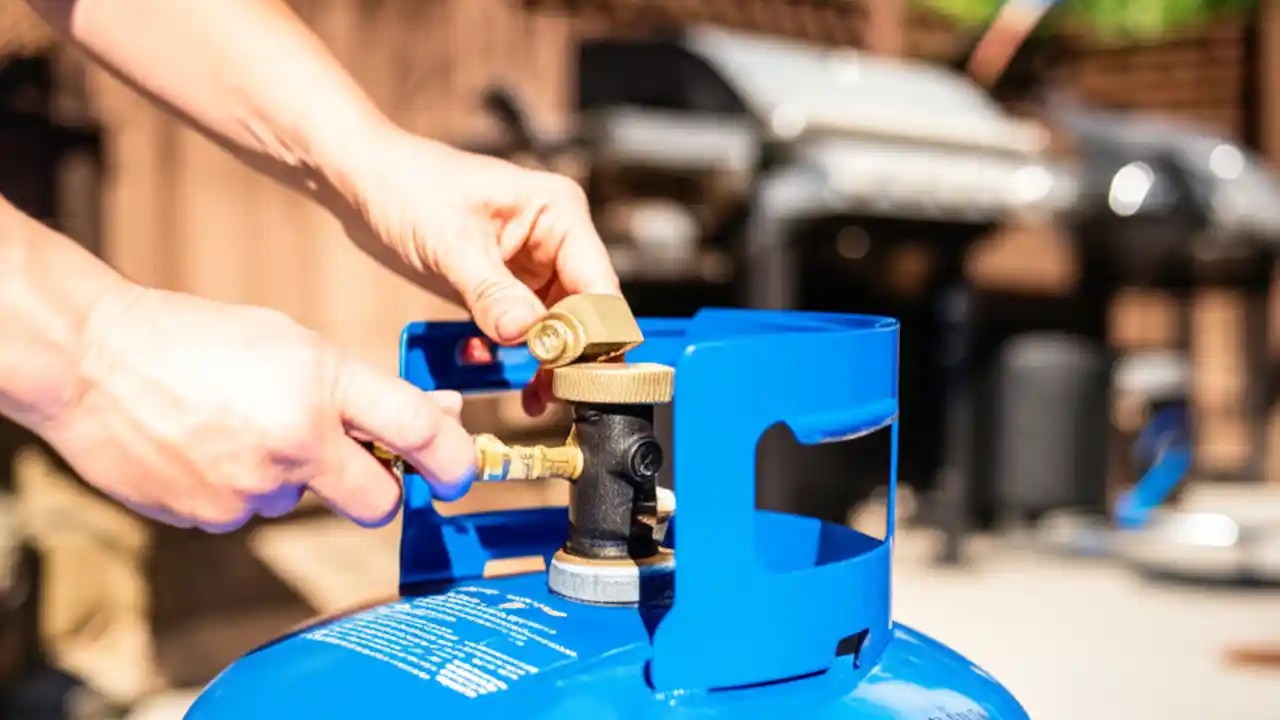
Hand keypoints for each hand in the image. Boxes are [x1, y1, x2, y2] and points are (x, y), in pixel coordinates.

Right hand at [37, 286, 474, 531]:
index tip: (460, 471)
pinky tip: (212, 448)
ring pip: (305, 503)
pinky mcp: (211, 518)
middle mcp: (295, 442)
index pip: (419, 433)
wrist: (92, 359)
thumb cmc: (200, 338)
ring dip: (293, 478)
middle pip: (381, 503)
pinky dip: (243, 490)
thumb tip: (440, 413)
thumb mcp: (298, 343)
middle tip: (358, 463)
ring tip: (244, 427)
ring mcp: (251, 487)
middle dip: (380, 489)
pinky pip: (252, 514)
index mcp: (323, 383)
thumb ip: (369, 388)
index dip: (455, 459)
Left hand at [321, 128, 621, 414]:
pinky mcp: (507, 284)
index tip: (580, 378)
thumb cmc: (407, 187)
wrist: (363, 181)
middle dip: (574, 356)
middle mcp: (555, 237)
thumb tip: (529, 334)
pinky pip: (527, 329)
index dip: (596, 334)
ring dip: (549, 363)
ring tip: (536, 400)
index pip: (598, 284)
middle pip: (586, 310)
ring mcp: (532, 262)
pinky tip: (504, 374)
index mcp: (558, 212)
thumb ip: (492, 293)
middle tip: (558, 397)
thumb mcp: (450, 244)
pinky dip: (519, 354)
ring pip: (560, 326)